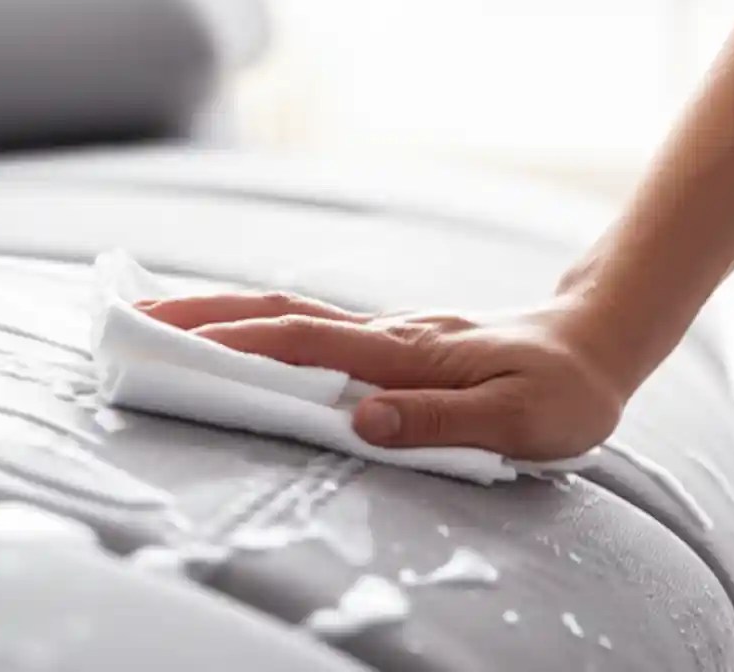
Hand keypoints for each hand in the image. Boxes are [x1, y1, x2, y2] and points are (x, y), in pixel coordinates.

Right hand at [136, 291, 630, 459]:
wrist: (597, 339)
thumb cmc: (565, 388)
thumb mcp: (522, 418)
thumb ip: (442, 419)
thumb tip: (359, 419)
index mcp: (408, 353)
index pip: (306, 345)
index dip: (238, 345)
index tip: (173, 345)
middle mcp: (387, 335)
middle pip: (280, 315)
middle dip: (206, 314)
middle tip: (136, 316)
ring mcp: (388, 334)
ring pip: (292, 316)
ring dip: (225, 314)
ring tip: (164, 317)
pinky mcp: (394, 343)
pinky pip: (315, 331)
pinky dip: (263, 327)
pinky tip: (241, 333)